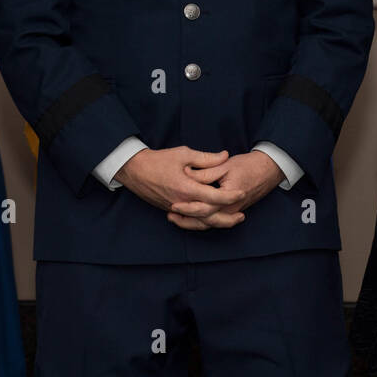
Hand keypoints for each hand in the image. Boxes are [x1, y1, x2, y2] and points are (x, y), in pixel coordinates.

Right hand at [115, 146, 243, 225]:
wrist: (134, 170)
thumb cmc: (159, 160)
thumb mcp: (183, 154)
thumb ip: (206, 158)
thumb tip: (225, 156)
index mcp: (186, 188)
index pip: (213, 196)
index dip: (230, 196)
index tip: (242, 192)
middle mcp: (181, 202)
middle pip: (208, 217)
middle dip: (227, 218)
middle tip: (242, 215)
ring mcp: (175, 208)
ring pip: (199, 221)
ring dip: (216, 222)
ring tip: (231, 220)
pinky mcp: (170, 210)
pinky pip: (190, 220)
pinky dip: (202, 221)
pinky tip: (212, 219)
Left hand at [166, 150, 283, 230]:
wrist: (268, 170)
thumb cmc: (248, 165)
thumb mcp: (226, 165)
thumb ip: (206, 171)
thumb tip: (186, 173)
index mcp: (228, 197)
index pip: (205, 207)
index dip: (188, 207)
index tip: (173, 204)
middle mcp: (231, 209)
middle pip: (205, 221)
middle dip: (186, 220)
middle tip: (169, 215)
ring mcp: (232, 212)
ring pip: (209, 224)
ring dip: (191, 223)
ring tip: (174, 217)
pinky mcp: (231, 212)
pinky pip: (214, 221)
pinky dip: (200, 221)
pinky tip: (188, 216)